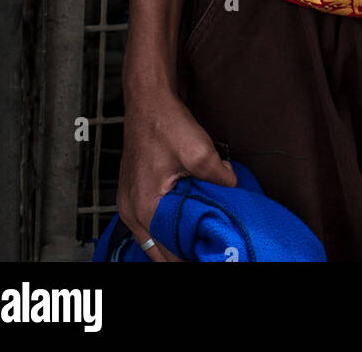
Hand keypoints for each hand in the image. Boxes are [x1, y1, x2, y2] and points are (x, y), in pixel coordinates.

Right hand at [117, 87, 236, 261]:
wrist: (147, 101)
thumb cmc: (165, 123)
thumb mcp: (199, 151)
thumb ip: (219, 177)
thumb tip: (233, 189)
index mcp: (145, 208)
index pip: (170, 255)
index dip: (192, 260)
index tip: (211, 258)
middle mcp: (131, 211)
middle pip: (157, 254)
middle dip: (182, 257)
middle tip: (206, 255)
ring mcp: (128, 204)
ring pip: (151, 242)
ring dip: (172, 247)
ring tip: (197, 247)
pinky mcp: (132, 194)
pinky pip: (147, 226)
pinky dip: (163, 232)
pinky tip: (182, 229)